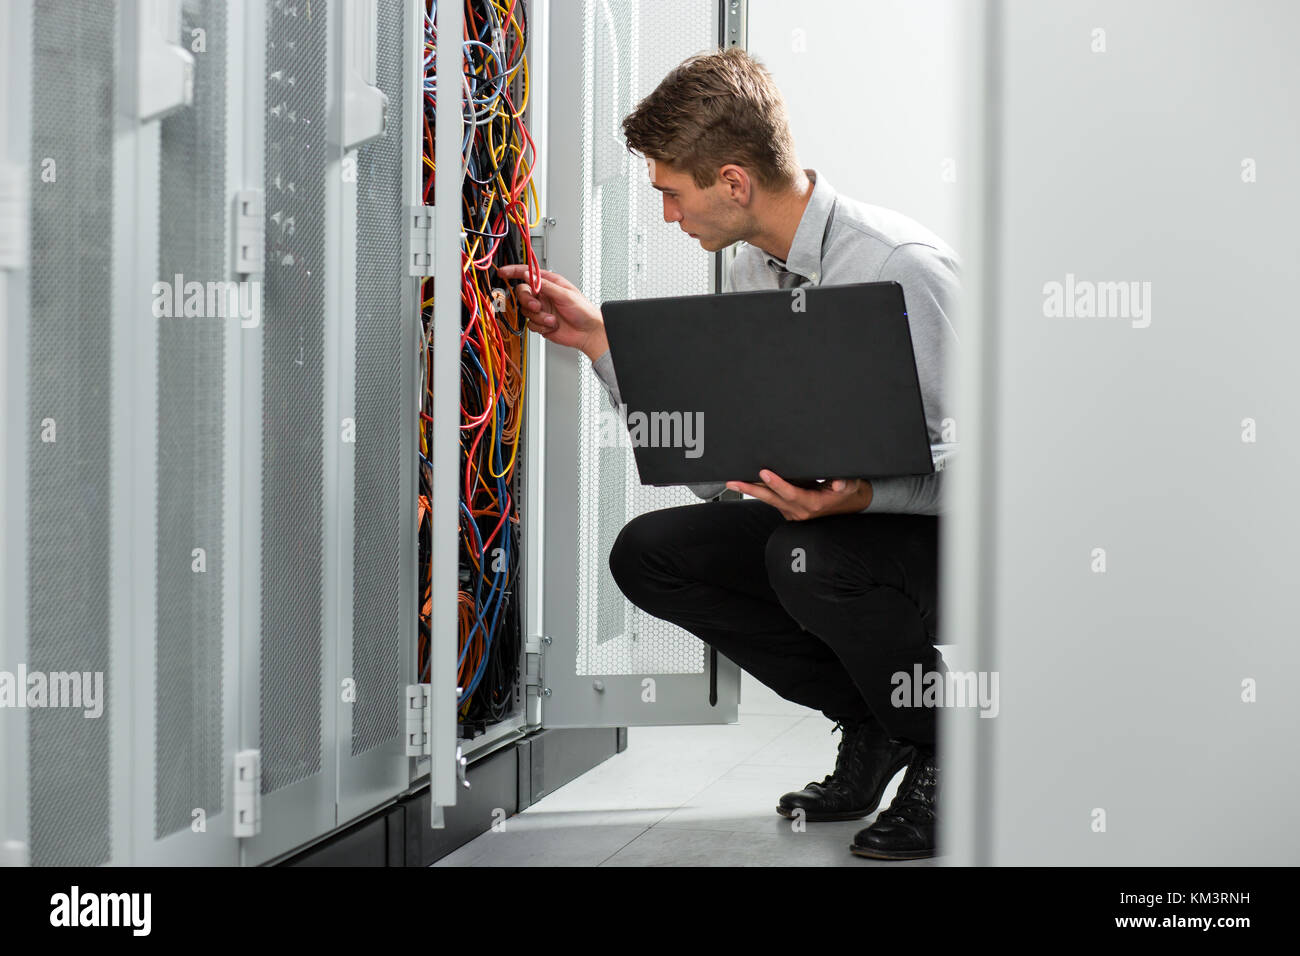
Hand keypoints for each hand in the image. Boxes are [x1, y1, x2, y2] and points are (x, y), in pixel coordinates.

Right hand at [496, 264, 607, 358]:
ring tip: (552, 320)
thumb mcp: (565, 294)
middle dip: (529, 302)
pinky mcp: (541, 322)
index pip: (528, 274)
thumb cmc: (583, 311)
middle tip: (538, 307)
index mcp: (550, 283)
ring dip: (539, 317)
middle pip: (523, 293)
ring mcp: (542, 309)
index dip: (514, 272)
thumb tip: (529, 275)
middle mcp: (544, 295)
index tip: (503, 272)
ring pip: (526, 311)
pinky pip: (530, 324)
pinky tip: (552, 326)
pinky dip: (540, 326)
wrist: (587, 333)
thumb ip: (545, 285)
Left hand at [726, 470, 872, 520]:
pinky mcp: (789, 510)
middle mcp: (800, 511)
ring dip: (752, 491)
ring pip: (769, 500)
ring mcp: (793, 512)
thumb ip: (844, 483)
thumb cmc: (847, 492)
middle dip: (751, 490)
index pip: (791, 493)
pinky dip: (761, 492)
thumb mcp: (850, 484)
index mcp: (813, 504)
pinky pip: (773, 500)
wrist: (849, 504)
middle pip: (772, 499)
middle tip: (733, 481)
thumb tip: (838, 483)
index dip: (777, 483)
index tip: (764, 472)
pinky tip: (749, 483)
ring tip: (734, 480)